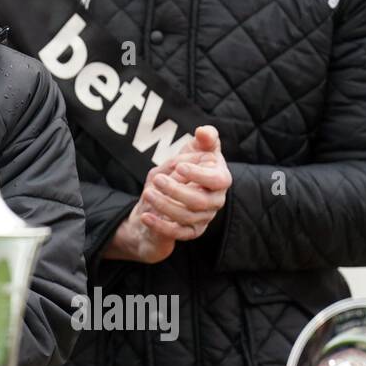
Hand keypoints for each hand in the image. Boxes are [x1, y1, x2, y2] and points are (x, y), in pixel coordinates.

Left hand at [104, 125, 230, 262]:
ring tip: (147, 193)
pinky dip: (161, 226)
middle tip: (156, 179)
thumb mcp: (194, 149)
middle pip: (199, 201)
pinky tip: (145, 216)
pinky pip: (178, 234)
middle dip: (176, 191)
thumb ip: (203, 138)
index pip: (217, 180)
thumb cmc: (188, 166)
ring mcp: (204, 217)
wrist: (175, 190)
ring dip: (165, 205)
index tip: (179, 166)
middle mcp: (215, 201)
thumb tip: (204, 131)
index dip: (199, 175)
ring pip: (187, 217)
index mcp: (220, 179)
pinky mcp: (191, 231)